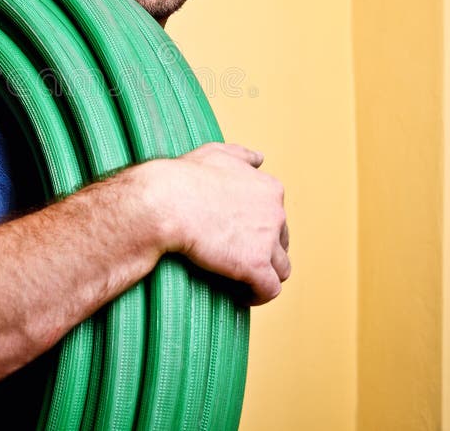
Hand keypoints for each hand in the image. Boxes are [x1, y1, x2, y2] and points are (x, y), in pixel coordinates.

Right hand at [148, 142, 289, 304]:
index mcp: (269, 188)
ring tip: (242, 280)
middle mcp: (275, 213)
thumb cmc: (185, 177)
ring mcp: (268, 241)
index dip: (260, 228)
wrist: (167, 201)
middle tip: (238, 256)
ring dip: (265, 274)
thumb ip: (242, 155)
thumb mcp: (216, 153)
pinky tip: (241, 295)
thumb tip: (259, 158)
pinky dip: (258, 295)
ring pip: (281, 268)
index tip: (241, 236)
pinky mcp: (256, 266)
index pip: (276, 215)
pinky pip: (269, 290)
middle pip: (281, 241)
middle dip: (265, 251)